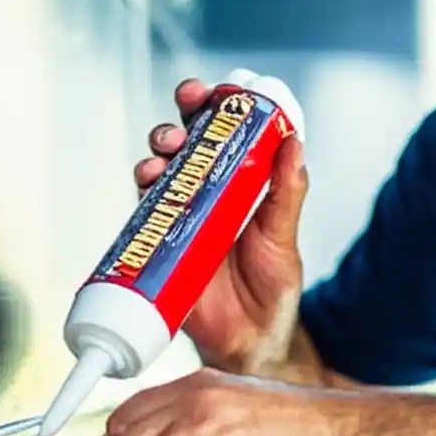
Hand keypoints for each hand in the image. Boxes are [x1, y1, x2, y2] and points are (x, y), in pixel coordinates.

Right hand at [135, 79, 308, 374]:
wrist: (248, 345)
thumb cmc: (270, 291)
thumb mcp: (283, 238)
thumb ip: (287, 193)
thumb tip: (294, 143)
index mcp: (240, 187)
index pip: (227, 135)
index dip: (218, 107)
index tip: (218, 90)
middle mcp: (206, 196)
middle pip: (187, 144)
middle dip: (182, 118)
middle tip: (187, 109)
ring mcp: (179, 219)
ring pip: (161, 172)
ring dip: (158, 152)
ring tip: (165, 152)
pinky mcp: (158, 246)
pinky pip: (143, 213)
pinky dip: (140, 193)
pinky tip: (146, 184)